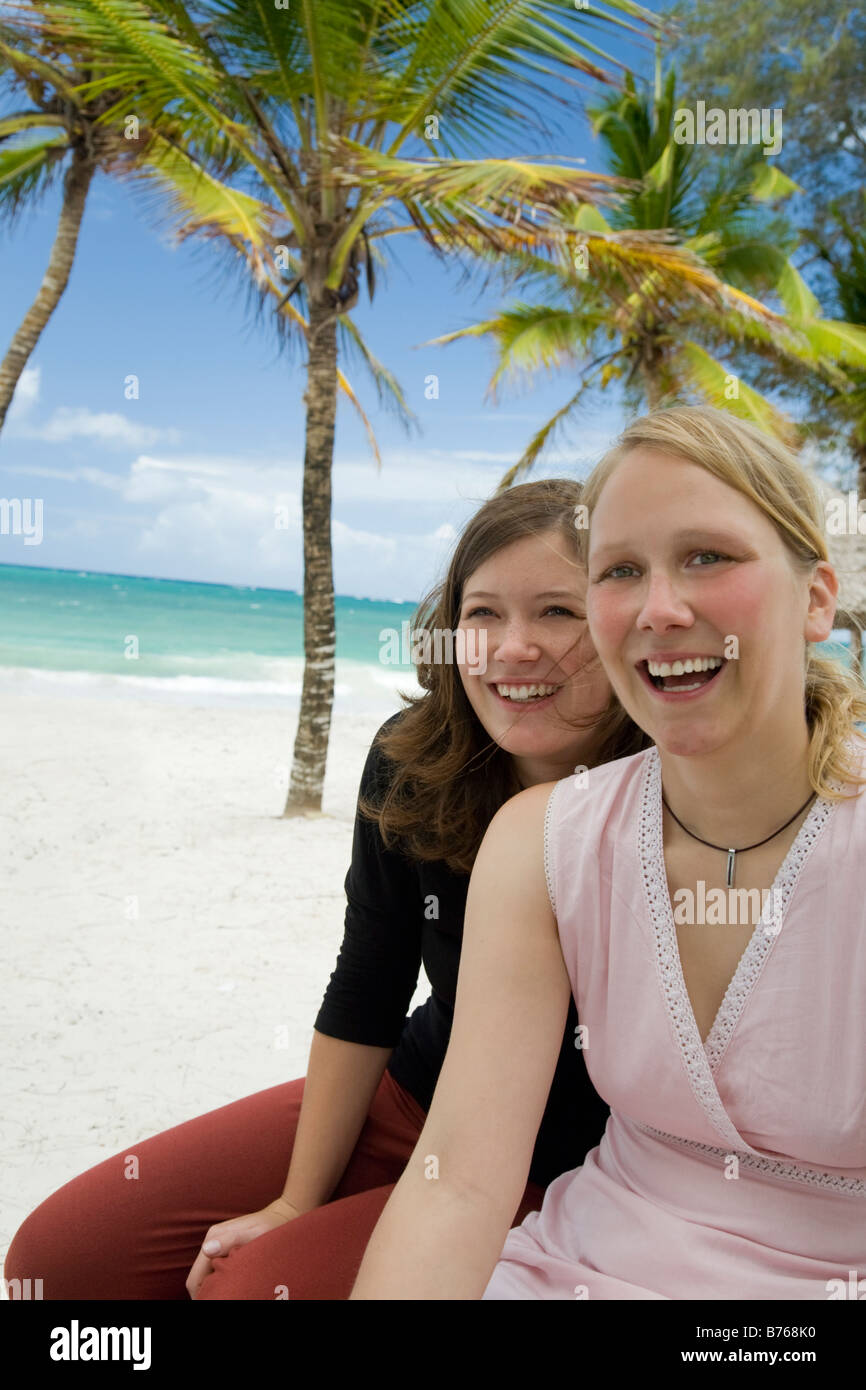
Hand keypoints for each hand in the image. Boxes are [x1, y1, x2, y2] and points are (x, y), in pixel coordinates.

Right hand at [186, 1195, 302, 1298]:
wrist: (284, 1215)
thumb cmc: (272, 1226)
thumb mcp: (254, 1233)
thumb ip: (230, 1240)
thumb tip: (207, 1250)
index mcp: (214, 1237)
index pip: (195, 1277)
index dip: (202, 1294)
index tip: (216, 1301)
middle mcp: (213, 1240)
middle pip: (199, 1277)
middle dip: (208, 1291)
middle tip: (226, 1299)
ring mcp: (219, 1243)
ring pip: (207, 1274)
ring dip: (215, 1284)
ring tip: (231, 1292)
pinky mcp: (226, 1246)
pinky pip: (217, 1268)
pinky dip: (222, 1278)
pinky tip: (235, 1282)